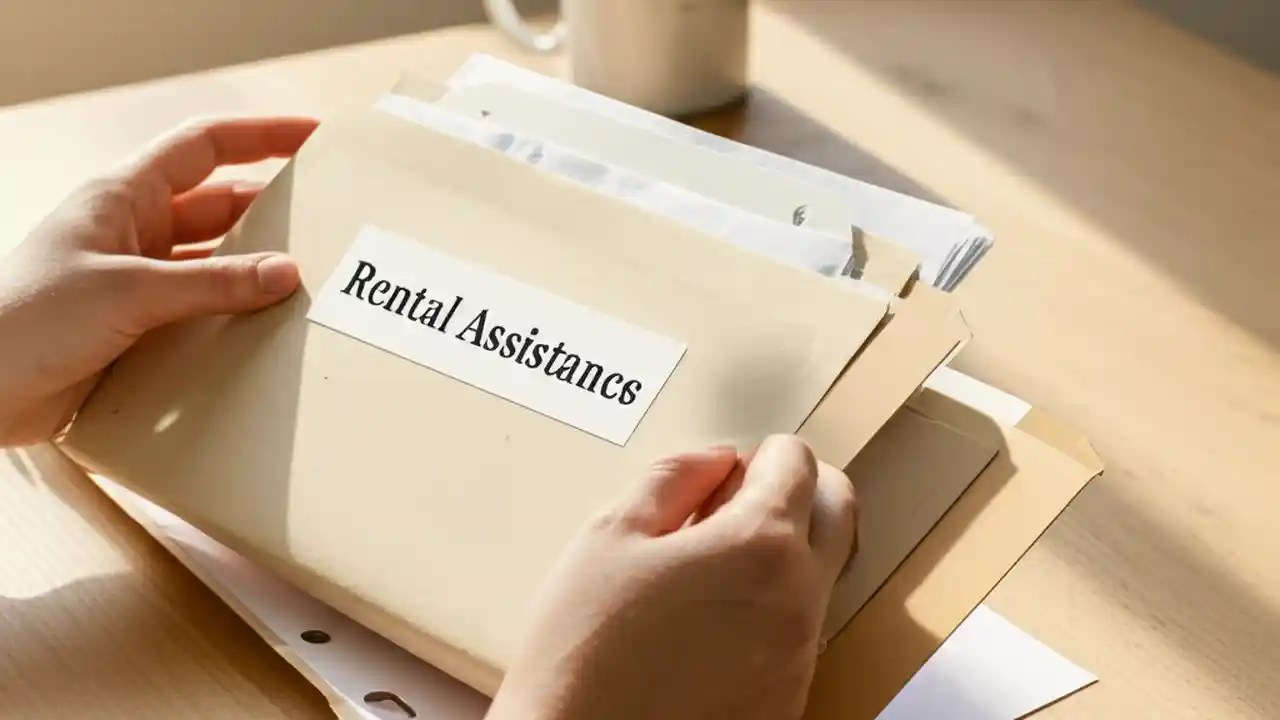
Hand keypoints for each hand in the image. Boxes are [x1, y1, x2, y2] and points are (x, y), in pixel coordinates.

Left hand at [0, 117, 316, 446]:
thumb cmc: (23, 320)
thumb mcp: (127, 291)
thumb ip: (212, 283)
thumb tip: (285, 272)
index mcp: (121, 197)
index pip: (203, 146)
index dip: (260, 136)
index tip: (312, 135)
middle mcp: (132, 233)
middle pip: (219, 208)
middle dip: (272, 213)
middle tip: (327, 223)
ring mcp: (135, 281)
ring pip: (214, 264)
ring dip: (254, 274)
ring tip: (307, 283)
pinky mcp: (136, 329)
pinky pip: (200, 313)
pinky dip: (233, 320)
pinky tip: (265, 333)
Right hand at [489, 435, 856, 719]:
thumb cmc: (582, 649)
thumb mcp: (610, 536)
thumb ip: (672, 478)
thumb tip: (716, 460)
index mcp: (760, 546)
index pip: (799, 464)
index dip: (762, 454)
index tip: (730, 470)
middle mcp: (799, 599)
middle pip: (839, 511)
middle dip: (800, 489)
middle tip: (745, 498)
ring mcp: (801, 656)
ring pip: (823, 573)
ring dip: (787, 550)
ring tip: (713, 565)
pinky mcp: (790, 701)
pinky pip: (802, 632)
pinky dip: (775, 607)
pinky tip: (713, 621)